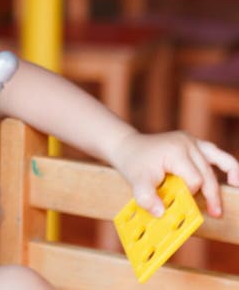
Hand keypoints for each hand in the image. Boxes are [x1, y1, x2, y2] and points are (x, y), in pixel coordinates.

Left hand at [109, 131, 238, 217]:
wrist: (127, 147)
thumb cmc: (133, 163)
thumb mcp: (135, 181)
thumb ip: (146, 198)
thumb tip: (161, 213)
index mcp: (176, 150)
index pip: (195, 179)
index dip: (191, 193)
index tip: (182, 201)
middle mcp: (188, 143)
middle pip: (208, 173)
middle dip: (212, 194)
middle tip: (216, 213)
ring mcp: (193, 141)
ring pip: (221, 160)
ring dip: (231, 176)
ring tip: (235, 189)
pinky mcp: (195, 144)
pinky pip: (217, 155)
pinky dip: (228, 166)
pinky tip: (234, 180)